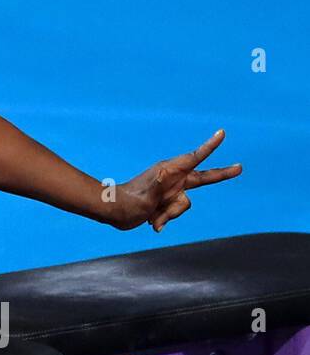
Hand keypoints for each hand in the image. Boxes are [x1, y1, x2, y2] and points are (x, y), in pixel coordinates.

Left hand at [109, 130, 241, 231]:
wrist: (115, 212)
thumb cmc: (128, 202)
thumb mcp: (144, 196)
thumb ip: (157, 185)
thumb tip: (165, 173)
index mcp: (169, 171)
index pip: (195, 157)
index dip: (210, 146)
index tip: (221, 133)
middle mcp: (173, 179)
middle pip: (203, 178)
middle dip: (221, 174)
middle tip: (239, 168)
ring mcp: (170, 191)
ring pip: (185, 205)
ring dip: (169, 214)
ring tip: (152, 216)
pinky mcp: (166, 202)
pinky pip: (174, 213)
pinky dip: (163, 219)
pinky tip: (151, 221)